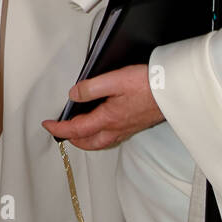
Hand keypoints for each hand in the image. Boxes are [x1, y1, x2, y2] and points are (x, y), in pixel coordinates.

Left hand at [42, 66, 164, 149]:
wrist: (174, 90)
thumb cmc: (147, 84)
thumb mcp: (114, 80)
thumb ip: (91, 88)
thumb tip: (73, 95)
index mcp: (108, 119)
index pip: (77, 129)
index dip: (59, 128)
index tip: (47, 125)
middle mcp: (117, 128)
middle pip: (89, 142)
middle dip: (72, 139)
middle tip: (60, 130)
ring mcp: (127, 128)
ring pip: (101, 142)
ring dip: (86, 140)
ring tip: (78, 131)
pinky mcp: (136, 125)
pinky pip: (113, 137)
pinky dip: (101, 136)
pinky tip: (103, 126)